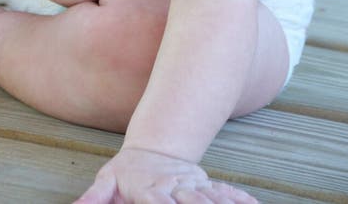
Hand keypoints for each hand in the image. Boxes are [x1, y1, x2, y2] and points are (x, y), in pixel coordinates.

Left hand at [73, 147, 257, 202]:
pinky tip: (254, 203)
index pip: (157, 203)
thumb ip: (94, 198)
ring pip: (211, 197)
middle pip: (191, 201)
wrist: (151, 150)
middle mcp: (174, 187)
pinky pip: (224, 193)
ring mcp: (191, 185)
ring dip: (224, 203)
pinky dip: (239, 198)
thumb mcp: (107, 182)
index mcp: (149, 189)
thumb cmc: (125, 173)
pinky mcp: (204, 185)